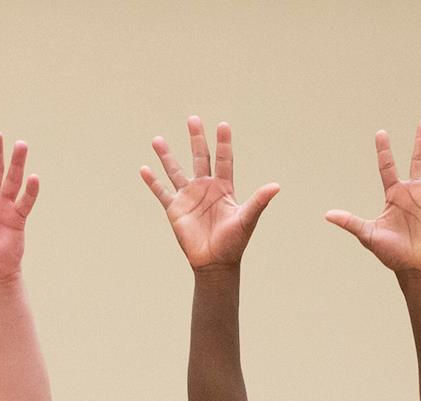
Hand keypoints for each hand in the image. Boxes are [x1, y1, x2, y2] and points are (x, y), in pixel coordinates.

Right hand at [140, 117, 278, 271]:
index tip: (223, 125)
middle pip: (199, 157)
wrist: (215, 263)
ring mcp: (188, 197)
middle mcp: (205, 188)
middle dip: (196, 139)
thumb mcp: (247, 219)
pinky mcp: (175, 210)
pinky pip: (161, 192)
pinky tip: (144, 169)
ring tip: (157, 139)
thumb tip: (276, 186)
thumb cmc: (234, 242)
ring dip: (166, 155)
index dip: (223, 143)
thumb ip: (259, 201)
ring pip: (175, 171)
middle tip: (193, 119)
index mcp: (223, 188)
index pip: (223, 160)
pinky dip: (152, 182)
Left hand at [325, 119, 420, 272]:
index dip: (384, 150)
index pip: (387, 167)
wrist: (411, 266)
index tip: (381, 132)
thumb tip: (327, 215)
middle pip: (417, 159)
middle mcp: (413, 191)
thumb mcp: (367, 234)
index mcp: (394, 194)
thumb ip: (350, 222)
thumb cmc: (390, 251)